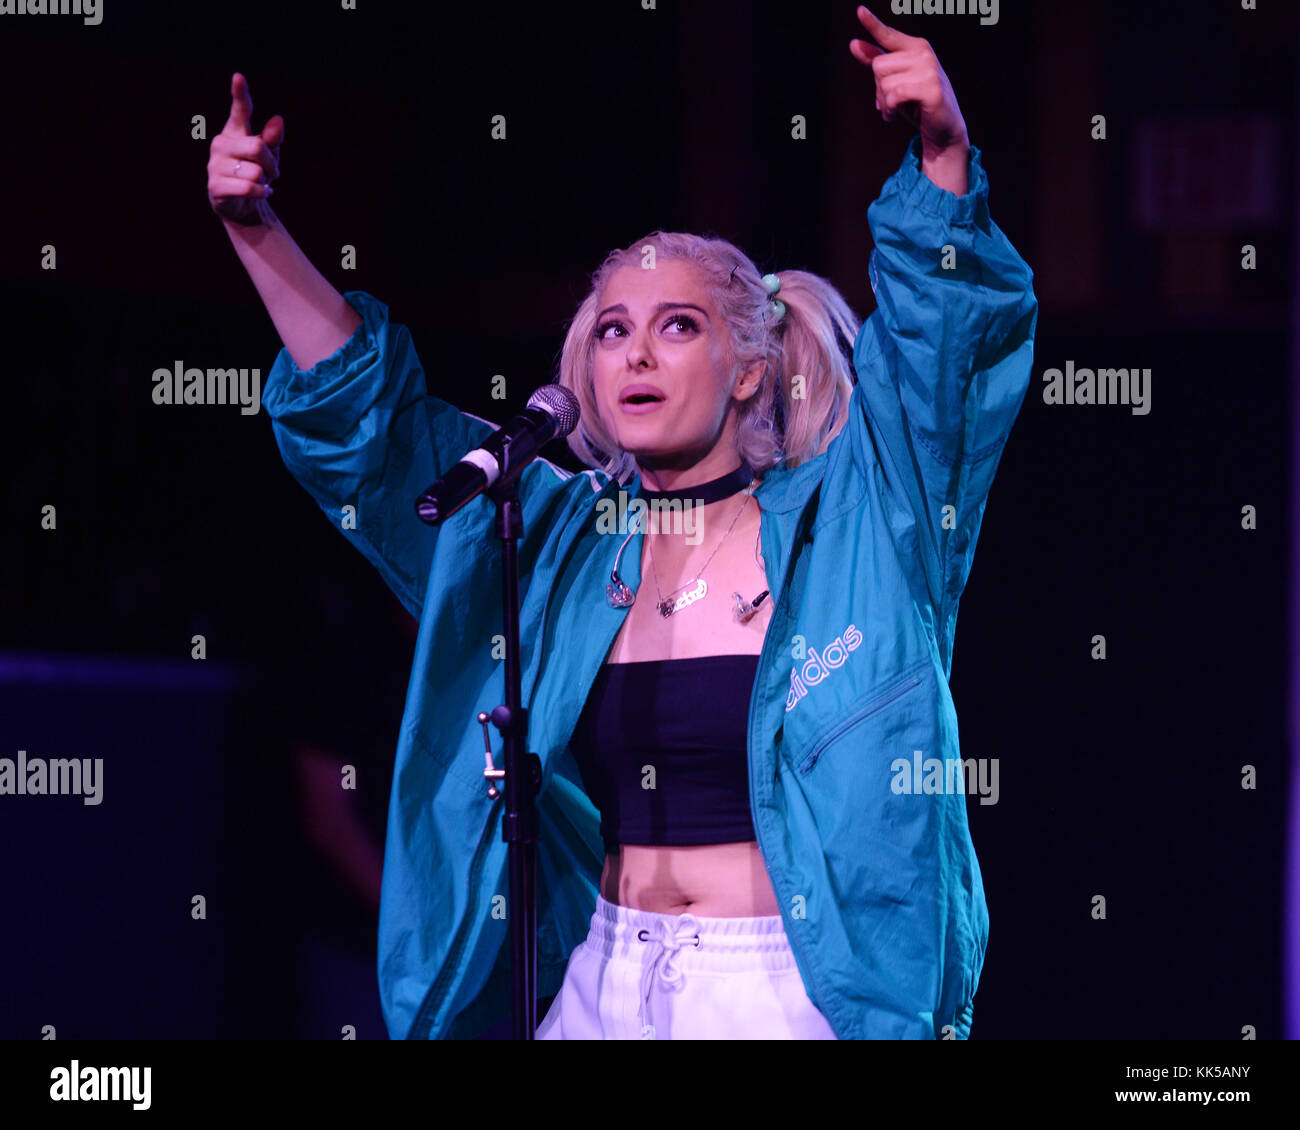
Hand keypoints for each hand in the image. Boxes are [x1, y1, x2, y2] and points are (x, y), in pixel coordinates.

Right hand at [207, 72, 282, 223]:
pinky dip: (260, 193)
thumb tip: (278, 120)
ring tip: (260, 184)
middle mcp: (221, 144)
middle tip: (272, 173)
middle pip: (258, 147)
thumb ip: (273, 139)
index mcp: (234, 132)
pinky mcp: (215, 186)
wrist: (242, 204)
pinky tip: (258, 193)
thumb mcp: (269, 156)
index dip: (240, 94)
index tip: (239, 77)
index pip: (240, 110)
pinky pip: (249, 188)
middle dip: (271, 163)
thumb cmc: (256, 173)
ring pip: (256, 171)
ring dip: (265, 182)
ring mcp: (215, 164)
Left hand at [849, 5, 967, 154]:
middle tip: (892, 101)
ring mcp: (929, 70)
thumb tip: (853, 44)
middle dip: (879, 89)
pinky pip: (894, 96)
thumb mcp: (895, 80)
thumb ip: (876, 61)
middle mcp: (923, 54)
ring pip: (884, 83)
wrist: (943, 127)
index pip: (888, 35)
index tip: (859, 10)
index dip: (872, 24)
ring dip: (884, 103)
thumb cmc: (917, 102)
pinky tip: (896, 116)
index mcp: (916, 47)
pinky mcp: (930, 89)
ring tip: (896, 109)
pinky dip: (890, 110)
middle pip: (878, 66)